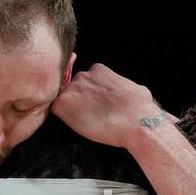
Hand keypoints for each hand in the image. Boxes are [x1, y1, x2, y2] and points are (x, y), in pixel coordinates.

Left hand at [50, 63, 172, 148]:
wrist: (137, 121)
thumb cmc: (140, 108)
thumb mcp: (132, 87)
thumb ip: (120, 85)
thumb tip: (125, 92)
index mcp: (99, 70)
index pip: (86, 80)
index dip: (90, 95)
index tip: (96, 105)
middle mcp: (83, 75)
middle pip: (73, 88)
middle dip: (79, 101)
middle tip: (91, 115)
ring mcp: (72, 89)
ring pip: (64, 99)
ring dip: (71, 109)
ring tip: (87, 122)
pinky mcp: (63, 104)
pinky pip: (55, 110)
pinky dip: (63, 118)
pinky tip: (77, 125)